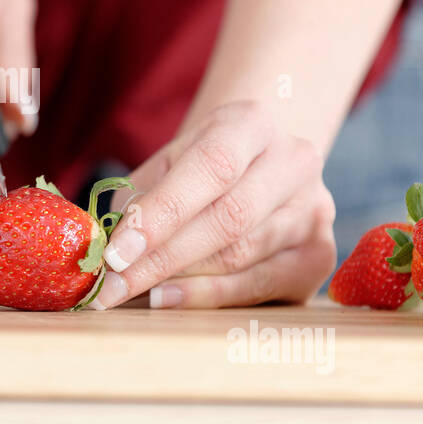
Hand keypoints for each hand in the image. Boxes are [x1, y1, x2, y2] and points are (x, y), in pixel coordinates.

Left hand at [92, 100, 335, 308]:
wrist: (259, 166)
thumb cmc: (200, 168)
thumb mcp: (168, 163)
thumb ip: (141, 197)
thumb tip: (103, 246)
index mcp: (253, 124)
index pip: (211, 168)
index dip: (162, 213)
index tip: (116, 252)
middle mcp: (295, 162)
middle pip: (228, 218)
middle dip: (162, 258)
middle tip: (111, 286)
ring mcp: (314, 210)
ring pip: (240, 256)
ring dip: (177, 280)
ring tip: (129, 292)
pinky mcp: (318, 255)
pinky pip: (258, 285)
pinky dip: (207, 296)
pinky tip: (168, 299)